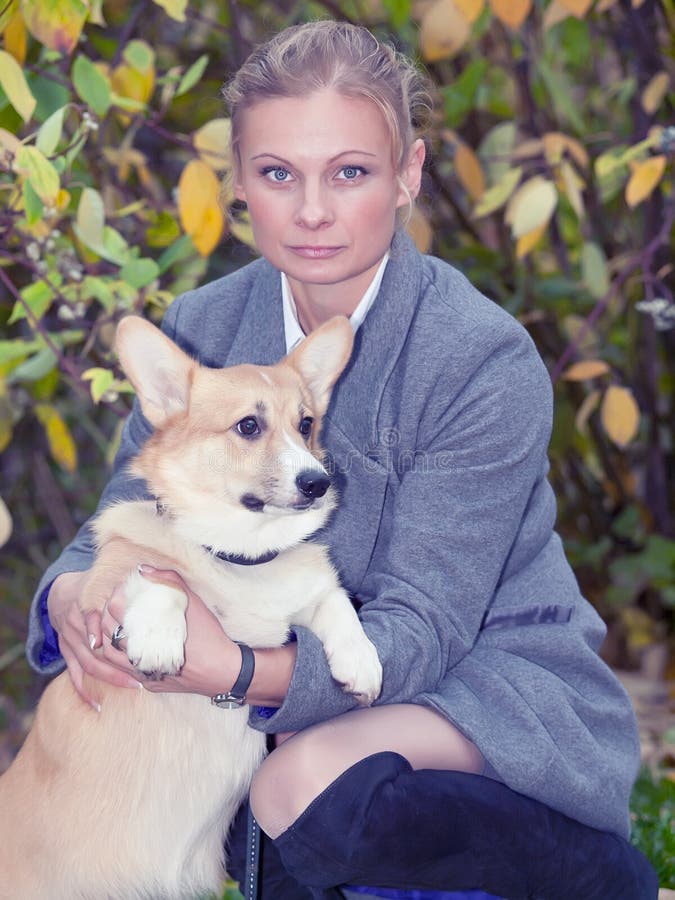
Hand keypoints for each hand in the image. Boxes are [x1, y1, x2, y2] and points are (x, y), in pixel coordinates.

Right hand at [47, 571, 142, 709]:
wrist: (61, 594)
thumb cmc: (95, 586)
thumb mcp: (109, 579)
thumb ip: (133, 580)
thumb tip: (158, 575)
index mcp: (87, 603)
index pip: (96, 618)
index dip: (110, 631)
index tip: (130, 644)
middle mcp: (76, 623)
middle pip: (96, 647)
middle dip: (120, 661)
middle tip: (145, 671)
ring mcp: (69, 640)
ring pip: (88, 663)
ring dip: (110, 676)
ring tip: (134, 685)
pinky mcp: (66, 652)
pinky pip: (74, 675)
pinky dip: (84, 691)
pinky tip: (98, 706)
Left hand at [100, 565, 240, 696]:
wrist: (223, 670)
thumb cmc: (208, 634)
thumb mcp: (192, 602)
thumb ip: (168, 580)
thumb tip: (144, 570)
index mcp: (146, 631)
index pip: (114, 610)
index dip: (115, 597)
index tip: (124, 591)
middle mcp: (138, 655)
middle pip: (107, 632)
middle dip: (108, 616)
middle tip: (119, 606)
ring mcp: (142, 671)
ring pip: (110, 654)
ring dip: (111, 637)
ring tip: (122, 625)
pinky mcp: (149, 683)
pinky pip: (125, 670)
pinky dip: (123, 656)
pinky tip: (134, 646)